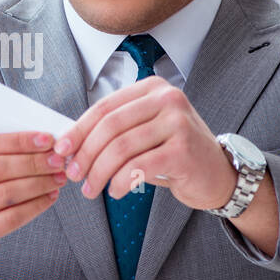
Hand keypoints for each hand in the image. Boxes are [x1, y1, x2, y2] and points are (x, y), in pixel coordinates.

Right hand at [0, 130, 65, 276]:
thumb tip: (36, 143)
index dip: (19, 141)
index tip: (46, 140)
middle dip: (33, 162)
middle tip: (57, 160)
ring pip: (7, 193)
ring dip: (39, 183)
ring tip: (58, 178)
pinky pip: (11, 217)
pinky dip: (35, 206)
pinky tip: (49, 197)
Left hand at [53, 77, 236, 210]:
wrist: (218, 174)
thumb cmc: (175, 154)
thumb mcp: (145, 132)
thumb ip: (114, 131)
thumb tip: (68, 144)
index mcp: (152, 88)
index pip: (104, 106)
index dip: (78, 129)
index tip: (61, 150)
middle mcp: (167, 98)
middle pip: (110, 126)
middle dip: (85, 153)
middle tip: (73, 174)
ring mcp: (178, 122)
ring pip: (121, 148)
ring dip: (99, 172)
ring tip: (91, 189)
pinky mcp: (183, 149)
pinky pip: (138, 166)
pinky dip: (120, 181)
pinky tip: (115, 191)